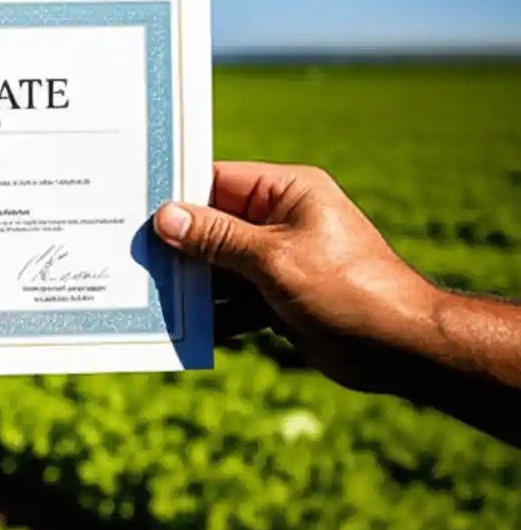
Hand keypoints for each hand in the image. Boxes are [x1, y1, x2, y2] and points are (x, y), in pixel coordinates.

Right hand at [152, 161, 441, 393]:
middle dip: (176, 243)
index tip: (132, 205)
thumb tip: (165, 216)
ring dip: (189, 281)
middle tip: (128, 254)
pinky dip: (210, 312)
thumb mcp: (274, 259)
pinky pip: (230, 298)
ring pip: (216, 265)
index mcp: (287, 192)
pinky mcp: (276, 297)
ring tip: (145, 292)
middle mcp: (280, 221)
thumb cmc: (348, 290)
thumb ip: (216, 237)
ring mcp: (276, 260)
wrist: (402, 349)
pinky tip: (180, 326)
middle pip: (211, 225)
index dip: (176, 194)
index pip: (217, 180)